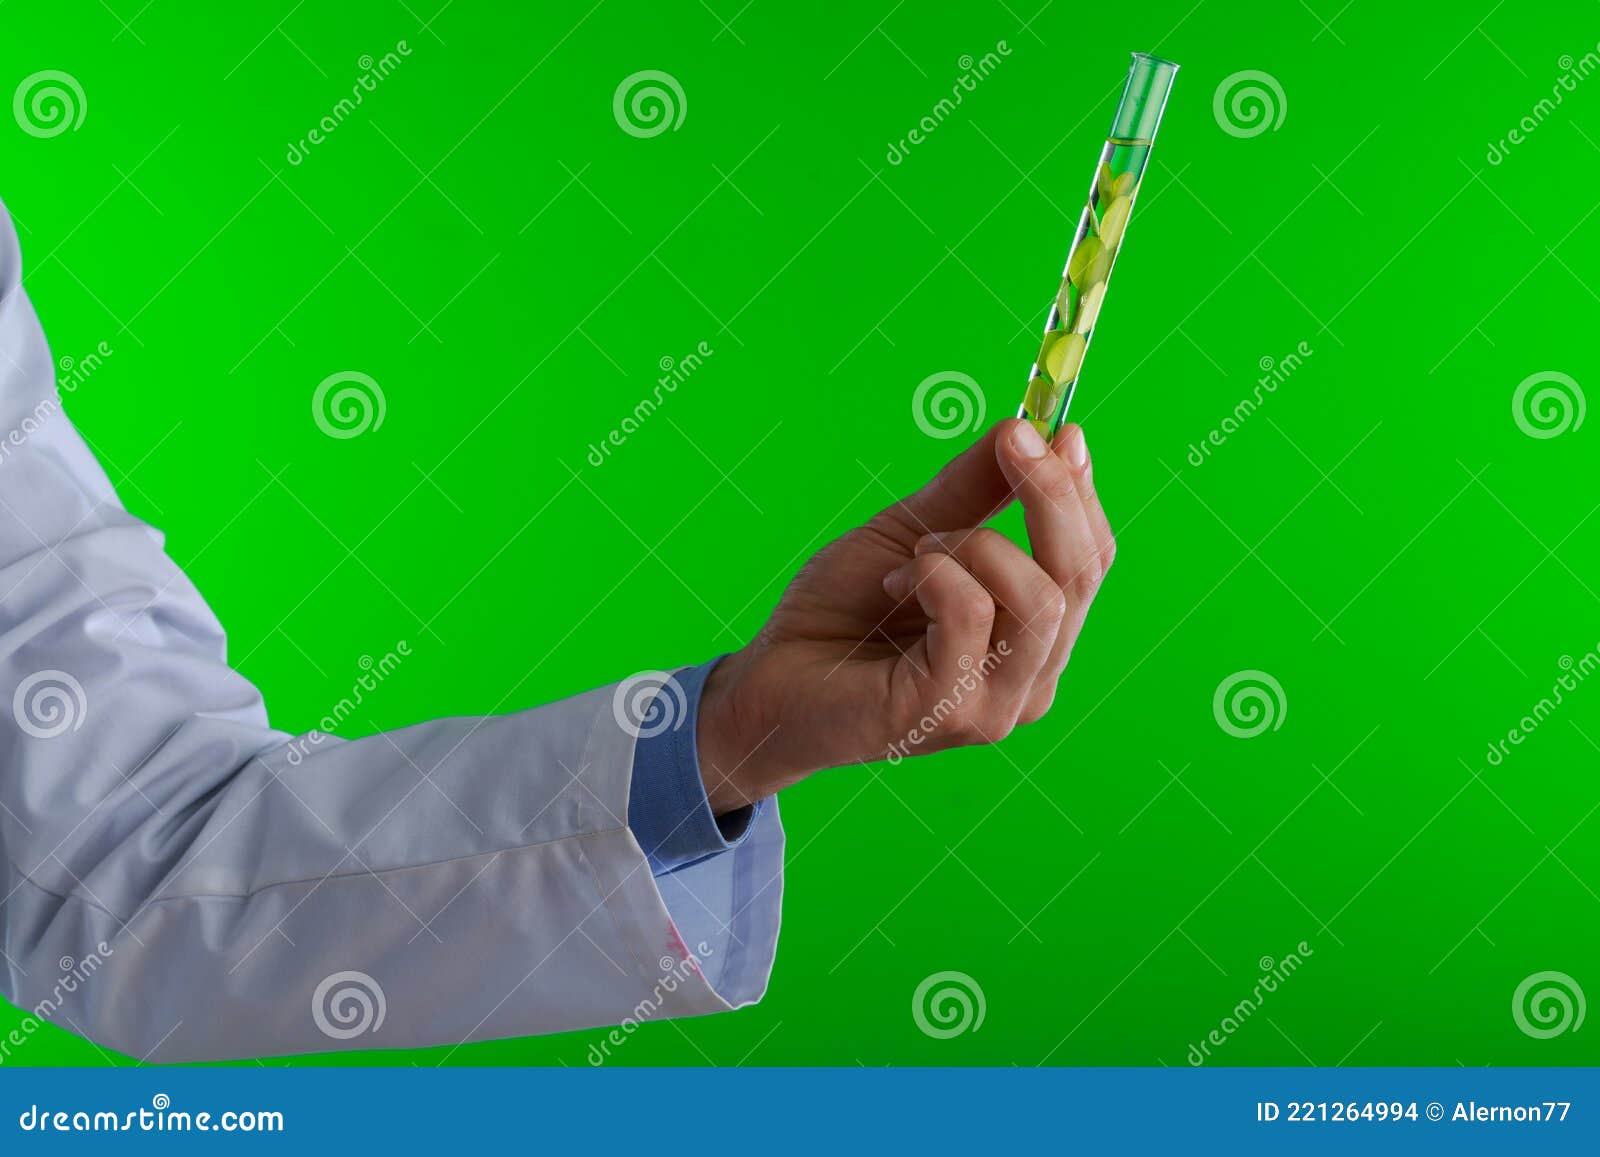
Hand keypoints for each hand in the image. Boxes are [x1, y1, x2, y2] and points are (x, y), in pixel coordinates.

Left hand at [696, 419, 1115, 813]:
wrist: (770, 679)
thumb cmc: (842, 613)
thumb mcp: (914, 531)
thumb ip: (973, 490)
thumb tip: (1027, 427)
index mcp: (1034, 639)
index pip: (1090, 563)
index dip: (1080, 492)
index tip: (1059, 429)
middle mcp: (1029, 679)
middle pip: (1079, 577)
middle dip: (1052, 494)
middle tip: (1015, 439)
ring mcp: (995, 706)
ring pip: (1037, 597)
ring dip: (974, 545)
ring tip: (916, 552)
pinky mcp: (948, 713)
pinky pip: (969, 614)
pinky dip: (933, 575)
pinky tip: (895, 581)